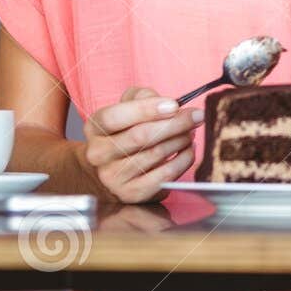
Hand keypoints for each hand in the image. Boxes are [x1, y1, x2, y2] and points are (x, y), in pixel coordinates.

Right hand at [82, 86, 202, 203]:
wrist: (112, 170)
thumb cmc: (125, 132)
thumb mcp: (127, 107)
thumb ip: (143, 97)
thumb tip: (169, 104)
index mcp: (95, 128)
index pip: (116, 116)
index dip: (147, 109)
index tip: (174, 105)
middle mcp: (98, 154)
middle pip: (140, 136)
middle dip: (174, 123)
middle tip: (195, 116)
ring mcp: (113, 177)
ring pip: (156, 154)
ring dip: (181, 139)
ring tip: (190, 131)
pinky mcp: (131, 193)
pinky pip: (165, 175)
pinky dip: (183, 160)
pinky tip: (188, 149)